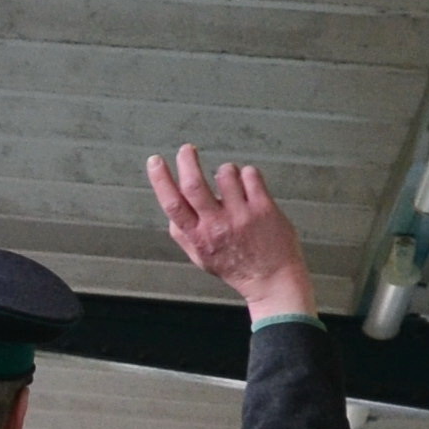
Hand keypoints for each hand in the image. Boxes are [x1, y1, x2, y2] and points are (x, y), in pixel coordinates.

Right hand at [146, 143, 317, 320]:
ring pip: (225, 173)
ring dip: (226, 171)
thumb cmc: (237, 268)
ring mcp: (241, 215)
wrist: (273, 279)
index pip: (172, 203)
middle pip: (194, 184)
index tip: (155, 162)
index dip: (160, 179)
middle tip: (187, 149)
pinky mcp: (264, 207)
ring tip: (231, 182)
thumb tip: (171, 215)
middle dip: (187, 160)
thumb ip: (184, 237)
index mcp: (198, 237)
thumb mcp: (201, 259)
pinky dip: (248, 174)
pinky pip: (250, 174)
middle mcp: (217, 225)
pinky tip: (250, 187)